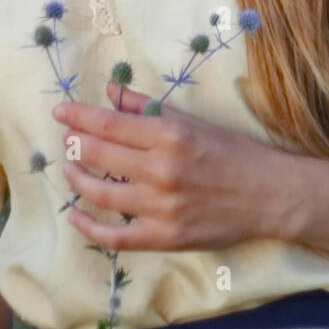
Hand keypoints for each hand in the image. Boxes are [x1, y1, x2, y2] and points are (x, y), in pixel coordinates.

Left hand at [52, 82, 293, 251]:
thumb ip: (148, 107)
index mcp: (169, 135)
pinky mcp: (164, 237)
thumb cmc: (232, 152)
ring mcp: (160, 207)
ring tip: (70, 168)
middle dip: (75, 144)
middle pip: (100, 155)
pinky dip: (90, 227)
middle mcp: (161, 169)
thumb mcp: (193, 121)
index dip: (79, 117)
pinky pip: (115, 237)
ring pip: (101, 193)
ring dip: (78, 178)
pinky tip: (76, 214)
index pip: (110, 123)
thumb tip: (112, 91)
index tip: (60, 112)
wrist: (268, 195)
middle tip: (67, 139)